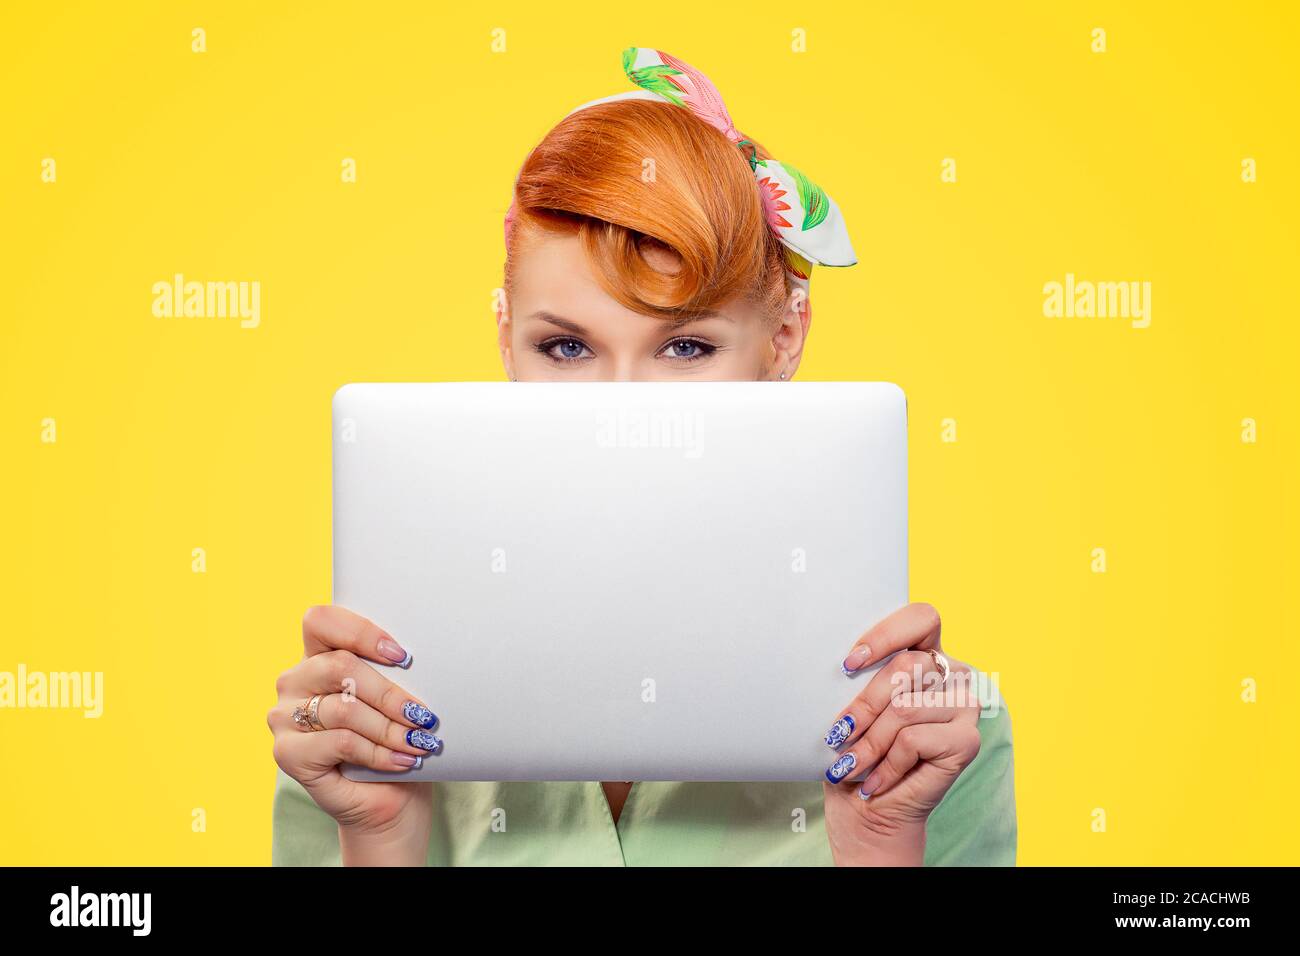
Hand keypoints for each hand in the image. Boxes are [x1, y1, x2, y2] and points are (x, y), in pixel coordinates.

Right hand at [268, 605, 437, 864]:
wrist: (388, 797)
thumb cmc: (394, 738)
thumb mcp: (395, 698)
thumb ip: (392, 673)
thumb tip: (413, 660)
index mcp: (316, 654)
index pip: (321, 620)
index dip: (361, 632)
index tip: (403, 656)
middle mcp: (293, 681)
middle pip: (339, 666)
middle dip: (390, 692)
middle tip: (423, 714)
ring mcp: (284, 716)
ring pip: (344, 709)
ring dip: (390, 728)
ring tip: (420, 741)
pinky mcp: (286, 752)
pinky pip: (341, 743)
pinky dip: (380, 752)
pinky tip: (404, 760)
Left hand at [820, 603, 982, 865]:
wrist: (868, 810)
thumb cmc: (854, 751)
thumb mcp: (848, 705)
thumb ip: (857, 676)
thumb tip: (842, 662)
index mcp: (925, 653)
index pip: (921, 617)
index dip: (886, 634)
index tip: (848, 663)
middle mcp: (951, 673)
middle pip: (904, 667)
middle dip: (862, 706)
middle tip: (838, 736)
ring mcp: (964, 705)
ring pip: (904, 707)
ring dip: (868, 743)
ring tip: (850, 764)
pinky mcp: (968, 740)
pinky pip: (913, 739)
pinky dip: (886, 763)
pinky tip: (875, 780)